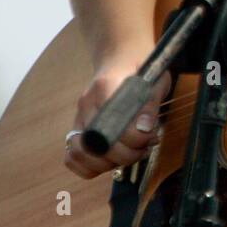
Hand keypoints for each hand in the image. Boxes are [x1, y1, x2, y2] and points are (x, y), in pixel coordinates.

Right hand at [65, 48, 170, 179]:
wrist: (122, 59)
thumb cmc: (140, 70)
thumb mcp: (155, 80)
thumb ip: (150, 104)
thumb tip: (144, 128)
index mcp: (105, 86)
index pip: (111, 122)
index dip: (133, 138)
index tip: (151, 135)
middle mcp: (87, 104)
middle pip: (96, 144)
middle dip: (126, 154)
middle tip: (145, 147)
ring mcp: (79, 117)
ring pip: (81, 154)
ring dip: (109, 163)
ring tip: (130, 153)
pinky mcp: (77, 129)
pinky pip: (72, 157)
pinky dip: (90, 166)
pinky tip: (111, 159)